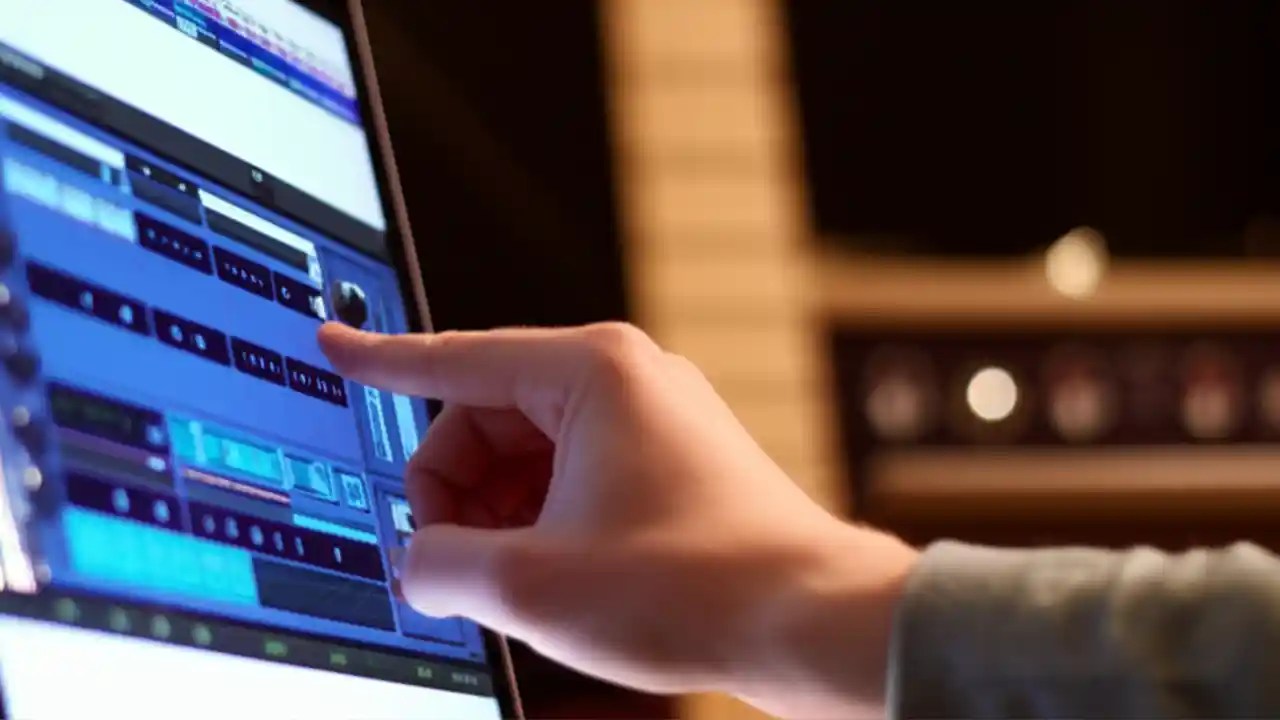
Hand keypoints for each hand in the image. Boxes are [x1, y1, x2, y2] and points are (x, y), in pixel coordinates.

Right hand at [319, 322, 917, 716]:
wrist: (809, 619)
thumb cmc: (695, 587)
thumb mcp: (532, 585)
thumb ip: (439, 564)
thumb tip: (417, 563)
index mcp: (592, 372)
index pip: (457, 358)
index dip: (382, 362)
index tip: (334, 344)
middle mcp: (627, 378)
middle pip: (489, 418)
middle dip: (456, 493)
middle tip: (453, 569)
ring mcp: (654, 417)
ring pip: (531, 453)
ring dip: (501, 516)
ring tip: (515, 584)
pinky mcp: (670, 460)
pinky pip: (575, 473)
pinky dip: (544, 520)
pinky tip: (550, 576)